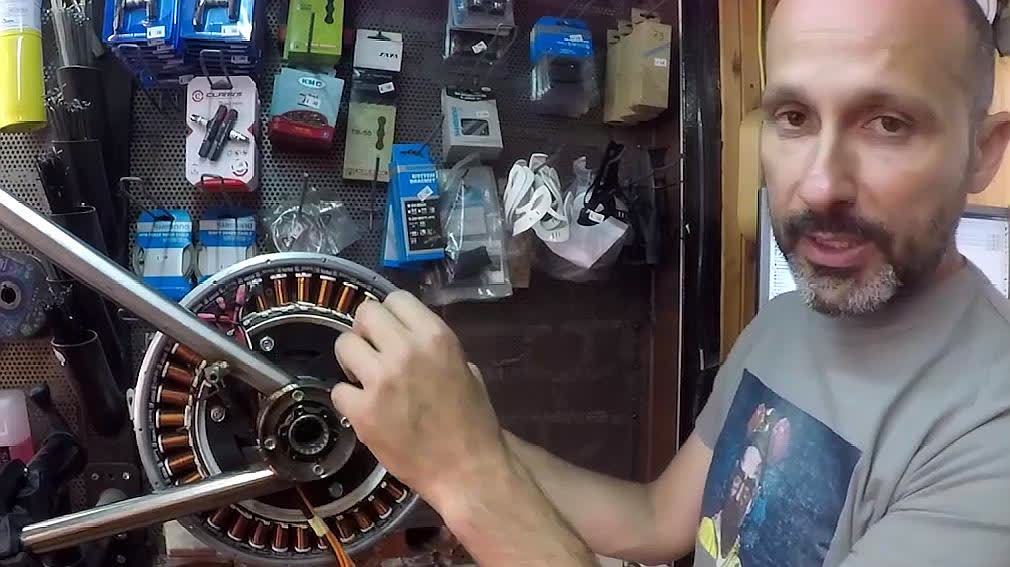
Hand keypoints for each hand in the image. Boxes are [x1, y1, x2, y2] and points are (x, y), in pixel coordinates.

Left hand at [331, 291, 506, 506]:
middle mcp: (406, 350)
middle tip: (374, 354)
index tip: (390, 332)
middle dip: (367, 332)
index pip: (396, 298)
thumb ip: (433, 347)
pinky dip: (349, 400)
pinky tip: (366, 411)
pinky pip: (338, 390)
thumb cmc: (473, 420)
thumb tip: (406, 336)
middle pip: (365, 313)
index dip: (390, 315)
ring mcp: (381, 380)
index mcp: (435, 336)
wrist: (467, 468)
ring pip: (344, 344)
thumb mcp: (464, 367)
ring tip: (366, 380)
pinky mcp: (363, 411)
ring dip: (352, 361)